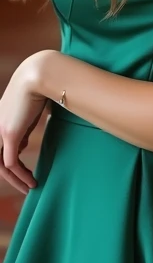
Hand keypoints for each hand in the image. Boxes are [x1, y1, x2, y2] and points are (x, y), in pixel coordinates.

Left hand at [0, 51, 51, 193]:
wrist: (39, 75)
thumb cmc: (39, 88)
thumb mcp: (29, 112)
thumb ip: (23, 128)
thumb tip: (24, 144)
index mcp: (0, 121)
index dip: (11, 165)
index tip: (25, 173)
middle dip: (11, 178)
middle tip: (25, 187)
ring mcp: (0, 131)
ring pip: (1, 165)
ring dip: (16, 180)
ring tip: (30, 187)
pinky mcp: (9, 134)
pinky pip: (11, 162)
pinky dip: (20, 175)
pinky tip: (32, 180)